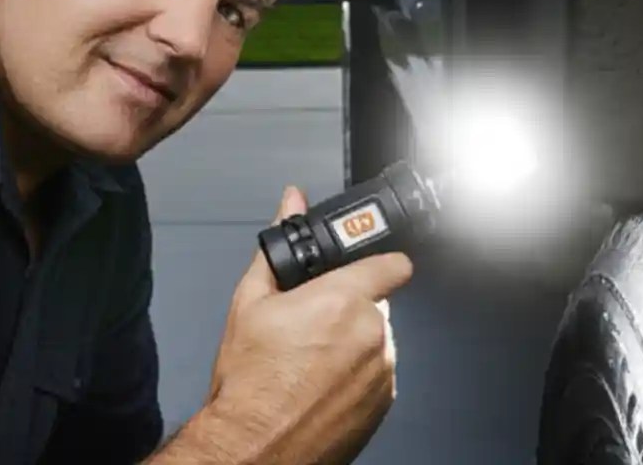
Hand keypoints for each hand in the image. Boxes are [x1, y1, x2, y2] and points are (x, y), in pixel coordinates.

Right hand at [204, 185, 413, 463]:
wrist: (255, 447)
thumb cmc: (249, 383)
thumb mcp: (250, 302)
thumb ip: (277, 247)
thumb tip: (290, 203)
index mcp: (342, 301)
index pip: (393, 263)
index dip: (379, 262)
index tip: (366, 268)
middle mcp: (372, 334)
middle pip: (377, 304)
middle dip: (350, 307)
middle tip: (313, 324)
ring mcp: (382, 371)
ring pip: (377, 340)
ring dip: (354, 343)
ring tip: (311, 360)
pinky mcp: (384, 403)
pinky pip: (377, 374)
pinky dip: (356, 375)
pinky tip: (320, 383)